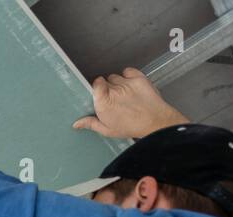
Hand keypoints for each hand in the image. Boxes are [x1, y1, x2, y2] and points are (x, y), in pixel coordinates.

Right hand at [73, 68, 187, 139]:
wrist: (154, 121)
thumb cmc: (131, 127)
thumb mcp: (108, 130)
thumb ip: (91, 123)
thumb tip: (77, 123)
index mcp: (103, 103)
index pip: (96, 83)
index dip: (97, 86)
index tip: (99, 92)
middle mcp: (114, 90)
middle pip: (106, 81)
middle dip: (108, 88)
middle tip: (114, 98)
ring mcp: (126, 83)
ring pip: (116, 77)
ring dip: (118, 82)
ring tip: (124, 93)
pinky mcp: (138, 78)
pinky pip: (128, 71)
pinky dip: (128, 75)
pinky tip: (130, 85)